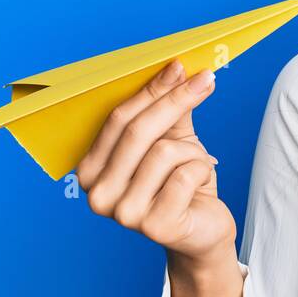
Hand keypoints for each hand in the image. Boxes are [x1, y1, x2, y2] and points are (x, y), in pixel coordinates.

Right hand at [77, 58, 235, 267]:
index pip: (118, 119)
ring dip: (193, 152)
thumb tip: (175, 68)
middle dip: (175, 100)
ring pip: (164, 152)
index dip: (150, 90)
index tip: (178, 65)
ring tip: (198, 165)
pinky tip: (201, 185)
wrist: (202, 231)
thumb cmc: (182, 184)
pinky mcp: (154, 227)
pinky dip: (202, 170)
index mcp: (90, 170)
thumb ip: (168, 110)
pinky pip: (185, 175)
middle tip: (206, 80)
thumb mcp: (173, 141)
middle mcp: (97, 194)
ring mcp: (123, 214)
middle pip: (138, 132)